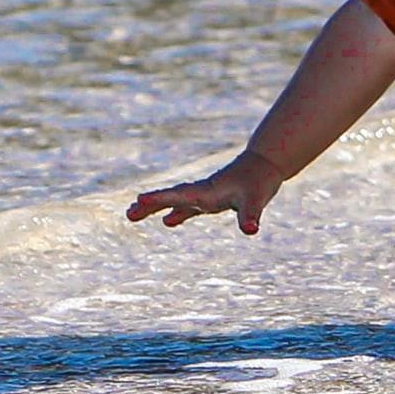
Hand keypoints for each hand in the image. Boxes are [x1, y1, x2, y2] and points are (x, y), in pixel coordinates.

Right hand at [126, 158, 278, 233]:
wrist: (266, 163)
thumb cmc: (260, 180)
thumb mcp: (257, 200)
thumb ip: (251, 216)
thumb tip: (251, 230)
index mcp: (207, 191)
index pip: (178, 196)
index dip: (159, 199)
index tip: (139, 200)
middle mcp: (202, 192)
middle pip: (171, 198)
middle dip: (150, 205)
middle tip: (128, 213)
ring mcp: (205, 194)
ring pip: (175, 202)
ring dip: (156, 208)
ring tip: (133, 214)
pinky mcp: (212, 198)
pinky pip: (188, 207)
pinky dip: (177, 213)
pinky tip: (167, 221)